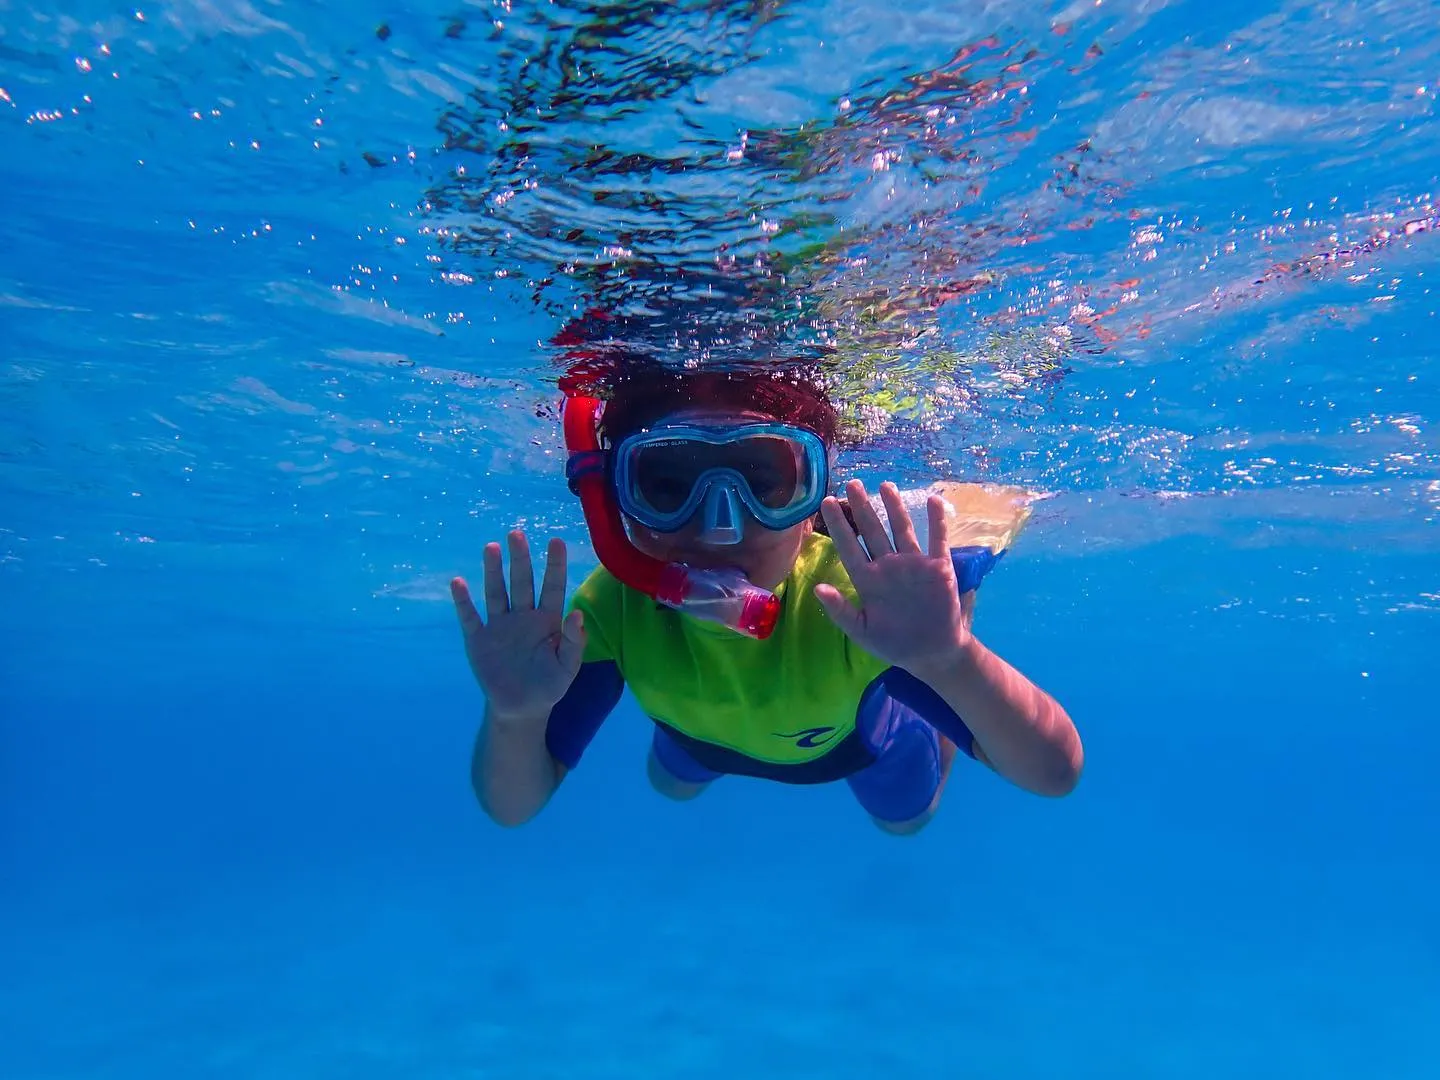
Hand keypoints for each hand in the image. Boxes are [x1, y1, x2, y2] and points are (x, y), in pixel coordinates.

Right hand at [450, 531, 585, 720]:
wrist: (520, 708)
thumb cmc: (549, 685)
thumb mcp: (567, 668)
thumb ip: (574, 643)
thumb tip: (577, 615)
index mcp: (547, 621)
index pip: (552, 587)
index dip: (554, 565)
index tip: (556, 541)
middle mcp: (523, 617)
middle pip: (522, 583)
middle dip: (520, 559)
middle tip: (517, 534)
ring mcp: (499, 626)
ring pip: (496, 593)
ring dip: (493, 572)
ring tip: (491, 547)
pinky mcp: (479, 640)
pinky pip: (470, 617)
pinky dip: (463, 602)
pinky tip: (459, 583)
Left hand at [814, 479, 974, 672]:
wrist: (932, 653)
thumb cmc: (894, 644)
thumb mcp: (862, 632)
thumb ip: (840, 611)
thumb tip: (817, 588)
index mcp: (868, 580)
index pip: (849, 547)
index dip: (838, 525)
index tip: (825, 502)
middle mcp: (888, 566)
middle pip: (873, 531)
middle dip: (862, 507)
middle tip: (852, 483)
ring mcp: (914, 565)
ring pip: (901, 529)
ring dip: (894, 507)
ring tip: (885, 485)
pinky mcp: (939, 568)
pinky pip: (937, 539)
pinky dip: (936, 521)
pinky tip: (933, 500)